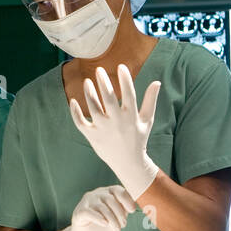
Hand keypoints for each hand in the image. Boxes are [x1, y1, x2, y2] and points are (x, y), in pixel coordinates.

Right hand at [56, 185, 136, 230]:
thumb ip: (125, 211)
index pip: (118, 190)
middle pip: (110, 199)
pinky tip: (105, 224)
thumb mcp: (117, 218)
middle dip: (120, 213)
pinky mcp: (79, 211)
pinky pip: (90, 213)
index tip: (132, 210)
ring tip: (117, 229)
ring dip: (112, 219)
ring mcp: (86, 202)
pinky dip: (98, 218)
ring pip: (102, 207)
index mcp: (107, 193)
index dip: (126, 199)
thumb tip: (134, 207)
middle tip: (124, 225)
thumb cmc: (104, 226)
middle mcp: (96, 194)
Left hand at [68, 63, 161, 200]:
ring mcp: (103, 129)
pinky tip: (73, 101)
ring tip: (87, 81)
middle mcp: (117, 122)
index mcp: (131, 117)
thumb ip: (151, 100)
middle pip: (109, 99)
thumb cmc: (138, 138)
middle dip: (104, 83)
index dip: (125, 80)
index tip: (121, 66)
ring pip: (93, 108)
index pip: (129, 94)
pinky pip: (80, 123)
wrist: (128, 163)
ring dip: (89, 93)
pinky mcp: (92, 136)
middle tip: (99, 69)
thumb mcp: (147, 120)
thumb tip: (157, 82)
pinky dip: (75, 112)